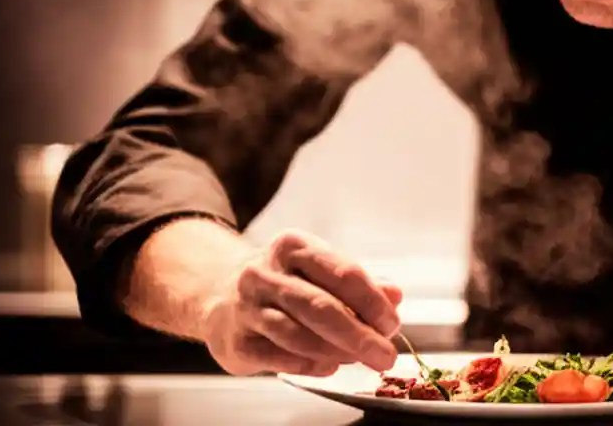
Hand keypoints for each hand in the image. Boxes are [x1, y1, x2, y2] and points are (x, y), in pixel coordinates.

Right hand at [198, 230, 402, 376]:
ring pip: (298, 334)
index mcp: (294, 247)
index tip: (391, 324)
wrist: (218, 294)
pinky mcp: (237, 340)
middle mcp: (266, 273)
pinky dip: (309, 364)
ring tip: (359, 360)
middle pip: (321, 306)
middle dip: (360, 335)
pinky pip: (278, 357)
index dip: (373, 301)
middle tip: (384, 355)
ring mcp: (247, 307)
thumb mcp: (318, 270)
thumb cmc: (282, 283)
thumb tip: (394, 295)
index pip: (343, 272)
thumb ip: (358, 284)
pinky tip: (329, 365)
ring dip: (336, 352)